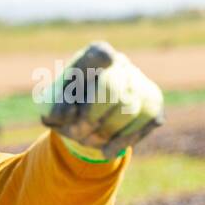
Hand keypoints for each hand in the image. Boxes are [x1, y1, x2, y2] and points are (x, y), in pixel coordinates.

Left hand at [40, 41, 163, 159]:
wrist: (84, 122)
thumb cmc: (65, 110)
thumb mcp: (50, 110)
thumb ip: (54, 110)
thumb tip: (70, 112)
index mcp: (89, 58)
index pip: (98, 54)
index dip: (104, 57)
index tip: (108, 59)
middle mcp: (119, 63)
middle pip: (112, 90)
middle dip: (92, 118)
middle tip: (77, 134)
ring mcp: (139, 80)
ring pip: (131, 108)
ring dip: (106, 132)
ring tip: (89, 140)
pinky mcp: (153, 101)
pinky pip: (147, 120)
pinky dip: (123, 140)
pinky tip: (108, 150)